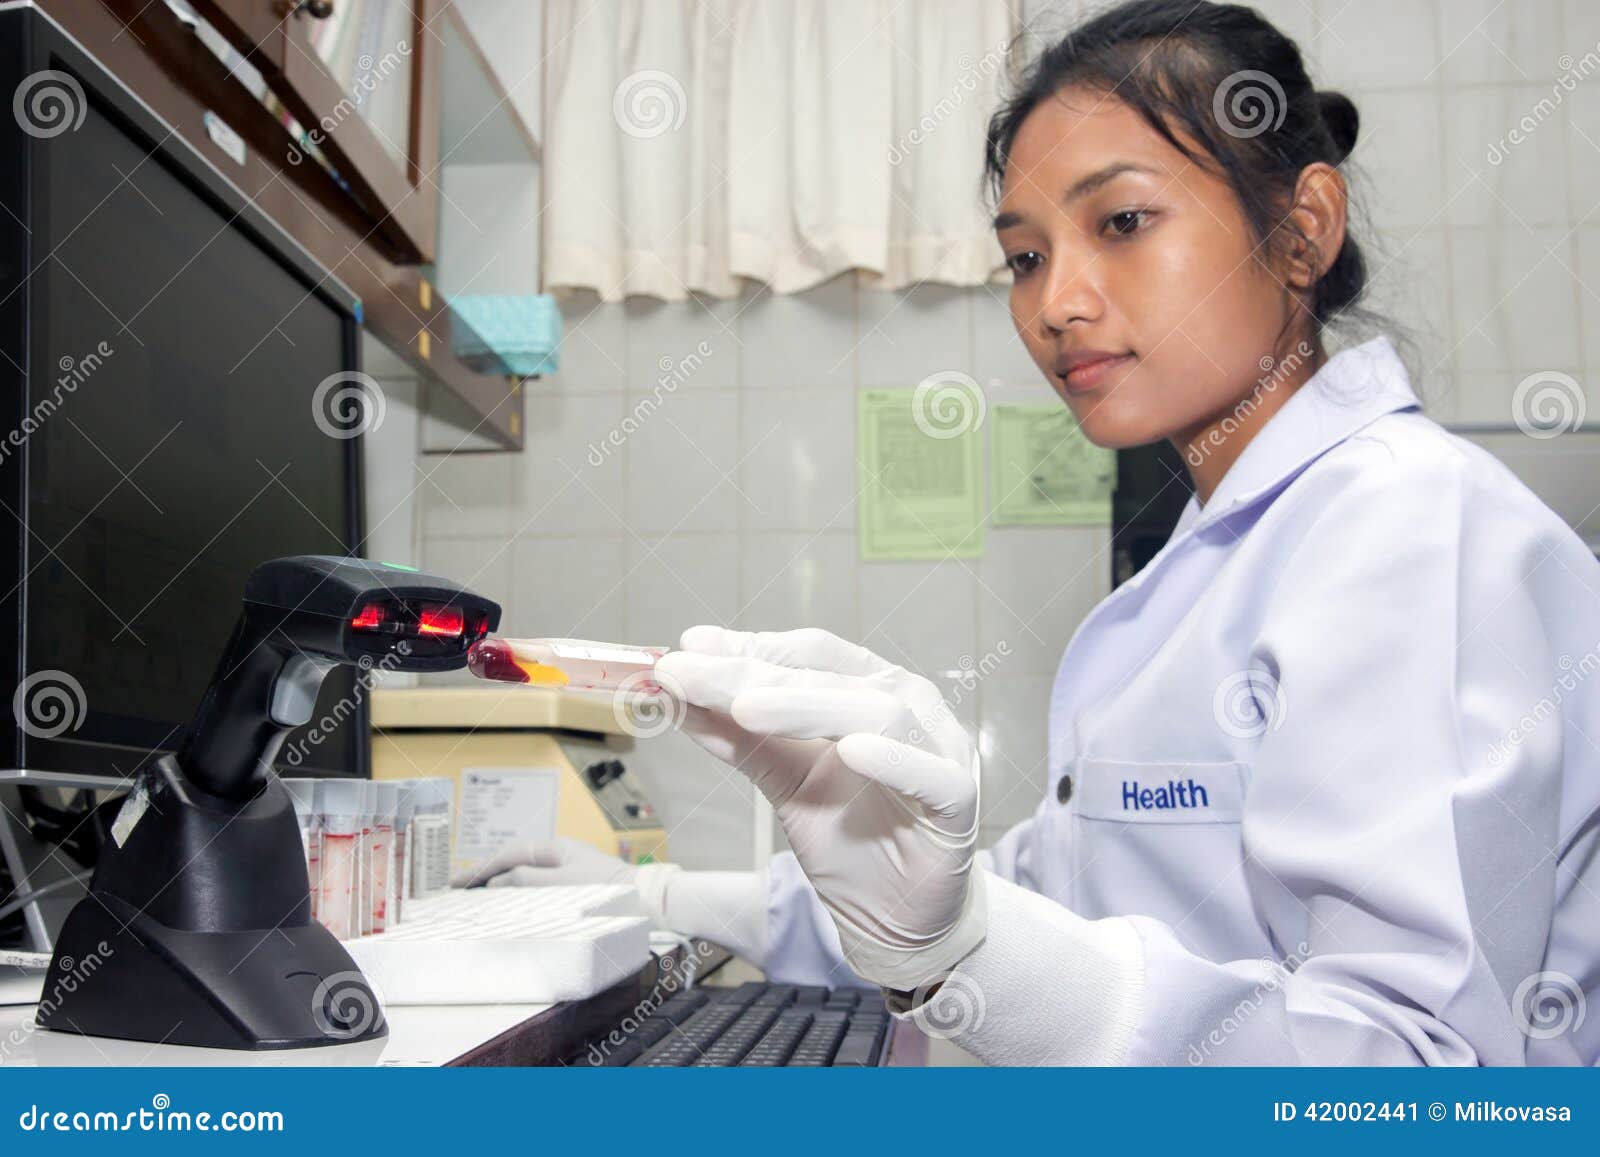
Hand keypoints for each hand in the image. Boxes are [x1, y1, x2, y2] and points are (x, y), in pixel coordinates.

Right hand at [449, 835, 638, 888]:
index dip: (479, 870)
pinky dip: (515, 889)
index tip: (454, 883)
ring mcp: (564, 866)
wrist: (643, 898)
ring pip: (522, 872)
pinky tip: (507, 900)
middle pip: (512, 862)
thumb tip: (498, 882)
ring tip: (473, 895)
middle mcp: (557, 853)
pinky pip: (534, 882)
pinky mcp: (571, 881)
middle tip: (455, 888)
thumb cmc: (607, 890)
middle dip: (484, 874)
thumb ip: (528, 881)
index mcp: (554, 848)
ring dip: (498, 882)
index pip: (508, 856)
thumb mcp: (563, 885)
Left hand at [654, 626, 984, 990]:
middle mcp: (909, 707)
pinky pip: (929, 774)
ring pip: (878, 712)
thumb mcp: (787, 784)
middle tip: (690, 673)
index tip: (689, 645)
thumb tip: (678, 699)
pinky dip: (891, 759)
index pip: (810, 656)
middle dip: (754, 673)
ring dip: (807, 706)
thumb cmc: (853, 842)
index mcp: (871, 690)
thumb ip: (742, 740)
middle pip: (829, 678)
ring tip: (745, 708)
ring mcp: (939, 750)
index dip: (751, 646)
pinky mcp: (957, 802)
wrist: (899, 919)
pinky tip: (848, 750)